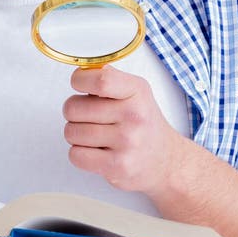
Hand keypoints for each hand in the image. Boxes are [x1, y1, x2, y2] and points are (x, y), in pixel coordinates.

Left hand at [64, 65, 182, 201]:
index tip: (79, 84)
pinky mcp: (118, 166)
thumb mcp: (135, 92)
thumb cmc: (143, 123)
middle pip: (74, 108)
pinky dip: (79, 154)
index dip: (79, 81)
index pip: (99, 80)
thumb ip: (109, 78)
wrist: (166, 160)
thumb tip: (82, 70)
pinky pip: (75, 156)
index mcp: (137, 91)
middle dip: (73, 112)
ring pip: (71, 132)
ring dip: (76, 134)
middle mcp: (134, 116)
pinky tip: (96, 151)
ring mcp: (127, 142)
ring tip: (94, 135)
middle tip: (88, 116)